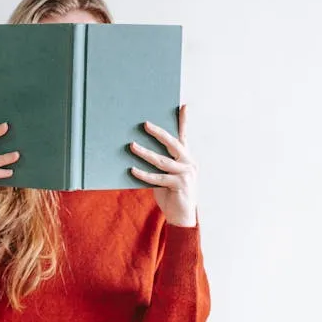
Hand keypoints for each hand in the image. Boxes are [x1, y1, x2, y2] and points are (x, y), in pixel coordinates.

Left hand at [129, 104, 198, 226]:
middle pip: (173, 144)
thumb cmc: (172, 192)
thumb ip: (162, 162)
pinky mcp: (179, 186)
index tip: (184, 106)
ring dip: (145, 153)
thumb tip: (138, 148)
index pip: (184, 136)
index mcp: (187, 158)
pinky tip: (132, 169)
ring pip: (162, 161)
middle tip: (145, 124)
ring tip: (132, 146)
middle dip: (158, 133)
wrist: (182, 215)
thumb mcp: (168, 174)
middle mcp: (189, 163)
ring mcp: (186, 174)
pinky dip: (143, 174)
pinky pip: (158, 178)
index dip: (184, 121)